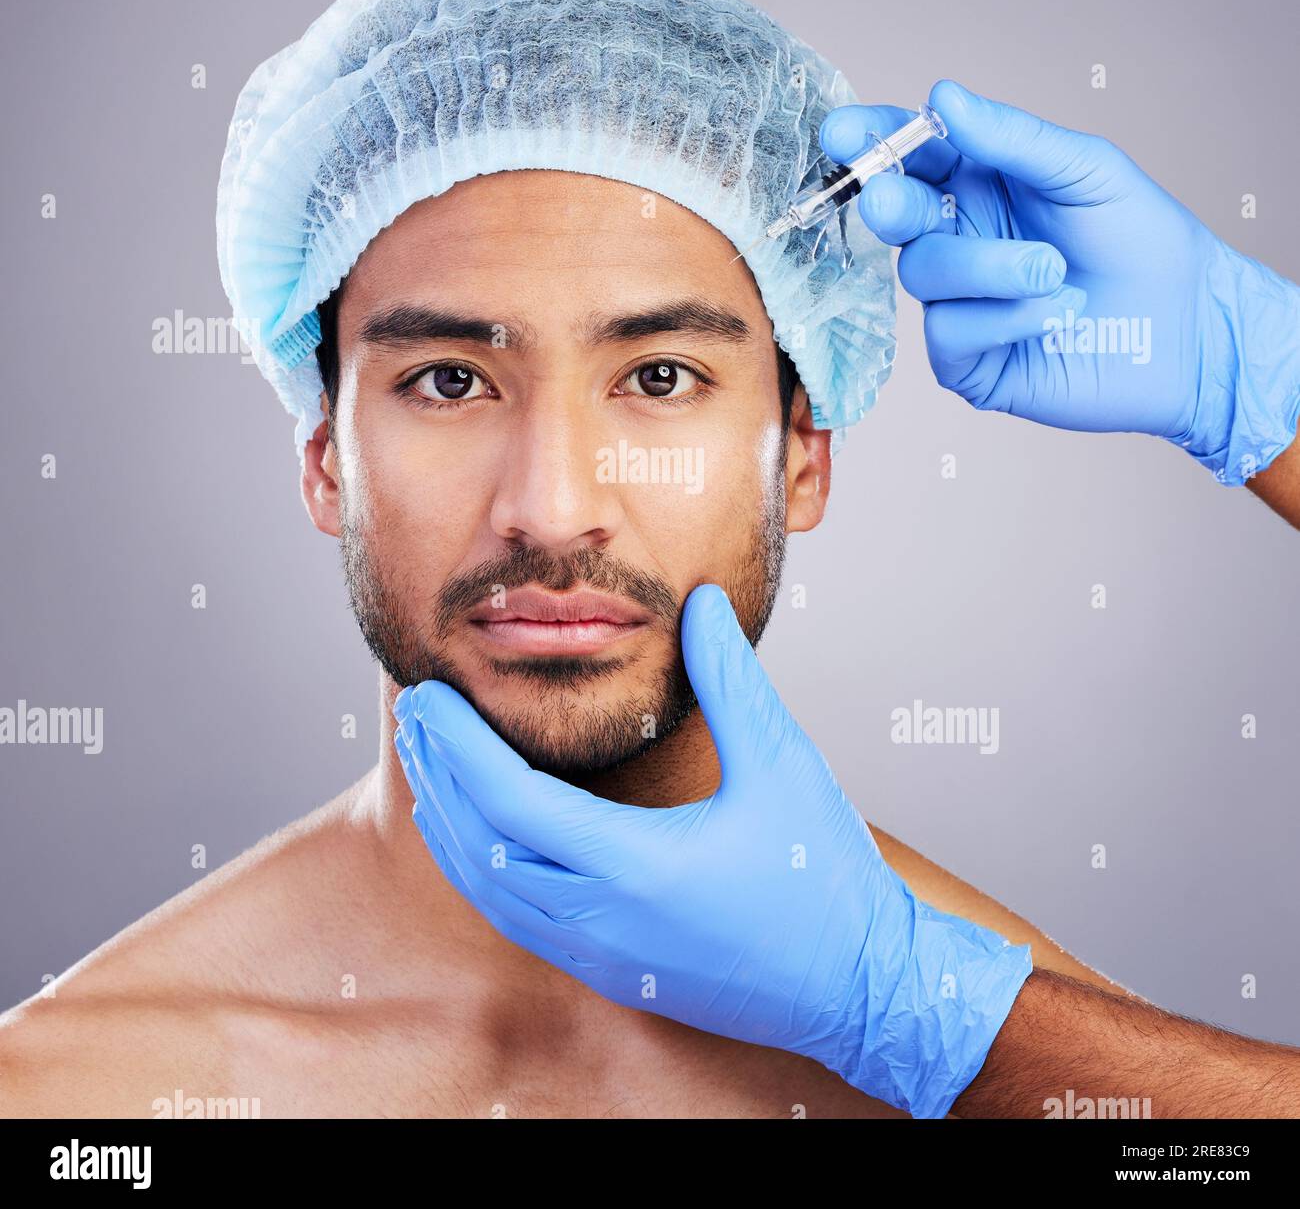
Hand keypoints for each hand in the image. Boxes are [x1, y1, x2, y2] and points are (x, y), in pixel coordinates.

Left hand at [393, 583, 1031, 1117]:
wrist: (860, 987)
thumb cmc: (825, 877)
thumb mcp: (782, 762)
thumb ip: (730, 679)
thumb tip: (702, 602)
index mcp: (636, 867)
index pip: (510, 802)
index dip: (458, 746)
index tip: (426, 697)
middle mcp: (602, 922)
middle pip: (480, 848)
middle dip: (438, 777)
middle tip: (414, 717)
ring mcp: (602, 956)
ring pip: (490, 893)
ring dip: (452, 825)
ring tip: (432, 768)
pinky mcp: (612, 972)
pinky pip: (519, 919)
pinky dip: (483, 870)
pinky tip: (483, 836)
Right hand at [821, 79, 1299, 484]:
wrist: (1189, 328)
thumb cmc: (1142, 241)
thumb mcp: (1085, 170)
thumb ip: (1012, 139)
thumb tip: (942, 98)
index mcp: (977, 184)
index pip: (910, 155)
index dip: (871, 142)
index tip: (842, 132)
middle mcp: (958, 240)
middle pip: (895, 215)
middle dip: (888, 204)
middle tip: (889, 199)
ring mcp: (958, 303)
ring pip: (924, 274)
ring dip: (988, 268)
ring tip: (1054, 271)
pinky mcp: (968, 361)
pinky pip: (950, 333)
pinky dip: (1005, 318)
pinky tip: (1056, 314)